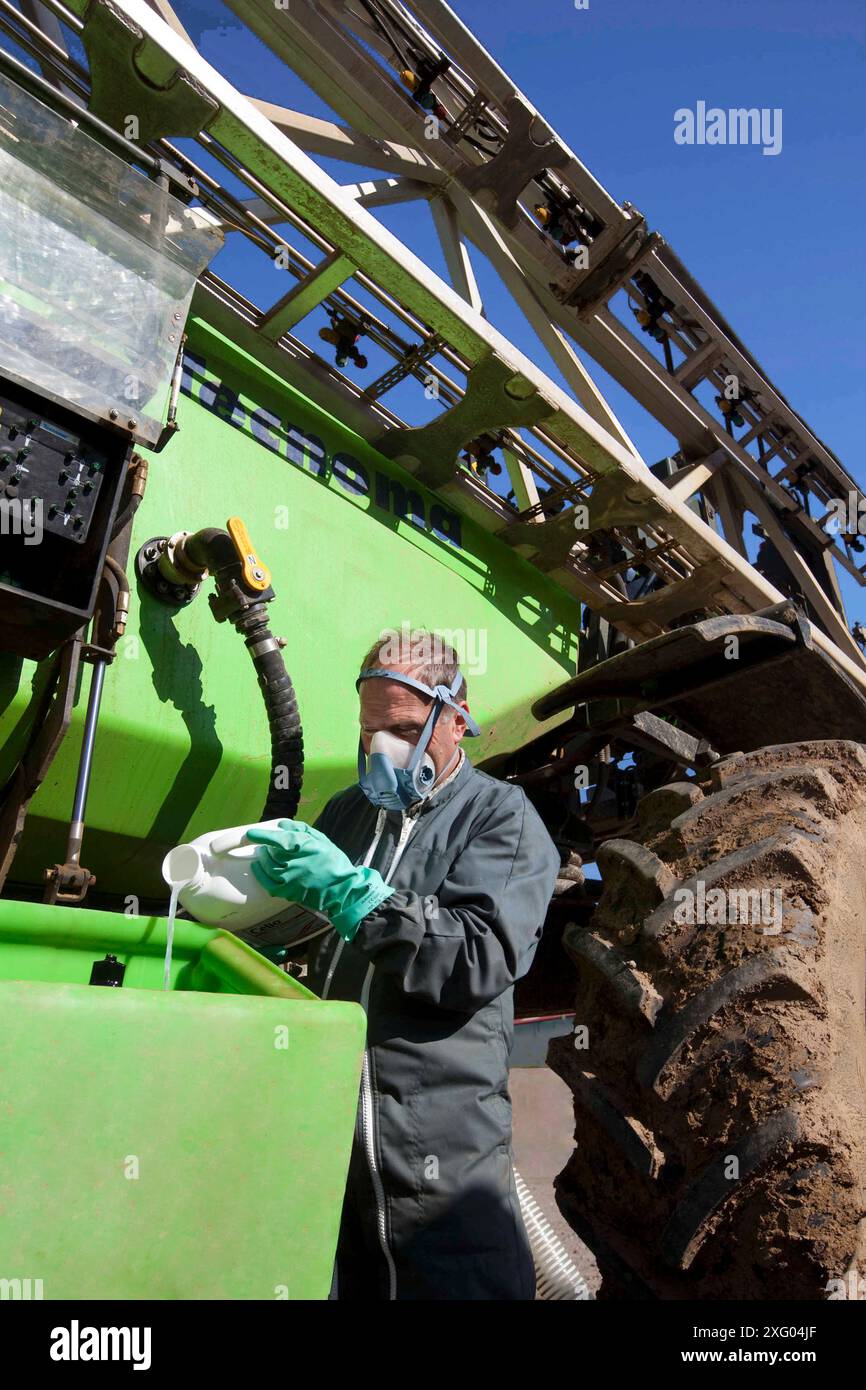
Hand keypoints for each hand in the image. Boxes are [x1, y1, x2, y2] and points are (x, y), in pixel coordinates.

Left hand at [245, 820, 393, 941]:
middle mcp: (297, 863)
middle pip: (272, 853)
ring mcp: (292, 879)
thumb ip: (301, 830)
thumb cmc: (332, 861)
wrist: (342, 888)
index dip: (264, 836)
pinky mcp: (289, 892)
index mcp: (307, 848)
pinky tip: (257, 867)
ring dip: (263, 859)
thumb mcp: (321, 840)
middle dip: (266, 847)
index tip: (251, 833)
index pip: (281, 840)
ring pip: (268, 867)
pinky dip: (260, 874)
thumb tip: (281, 824)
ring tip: (264, 854)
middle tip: (266, 844)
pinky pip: (268, 883)